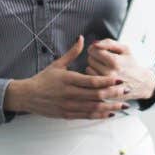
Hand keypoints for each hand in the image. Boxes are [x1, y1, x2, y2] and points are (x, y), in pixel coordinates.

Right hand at [5, 36, 129, 118]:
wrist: (28, 96)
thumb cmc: (43, 79)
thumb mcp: (57, 64)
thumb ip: (72, 53)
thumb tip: (81, 38)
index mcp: (68, 79)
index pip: (92, 81)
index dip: (108, 81)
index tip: (120, 79)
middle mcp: (69, 94)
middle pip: (96, 95)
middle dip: (114, 94)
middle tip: (127, 91)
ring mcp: (68, 105)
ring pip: (93, 108)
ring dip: (110, 107)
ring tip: (123, 105)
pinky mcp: (67, 114)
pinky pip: (87, 116)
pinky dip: (100, 115)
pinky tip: (110, 113)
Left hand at [85, 39, 154, 101]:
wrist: (141, 84)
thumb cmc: (131, 64)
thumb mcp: (125, 49)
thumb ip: (109, 43)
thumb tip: (94, 43)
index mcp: (114, 61)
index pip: (93, 50)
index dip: (95, 48)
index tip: (99, 50)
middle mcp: (109, 73)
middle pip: (90, 59)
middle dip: (95, 57)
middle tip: (104, 60)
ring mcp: (105, 84)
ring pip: (88, 69)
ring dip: (94, 67)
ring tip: (104, 68)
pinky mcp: (103, 91)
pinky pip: (91, 79)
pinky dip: (94, 76)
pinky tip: (102, 76)